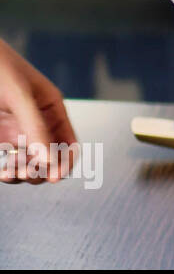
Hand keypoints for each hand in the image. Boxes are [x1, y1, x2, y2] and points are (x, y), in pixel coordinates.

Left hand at [0, 38, 76, 183]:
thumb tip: (48, 160)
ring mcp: (16, 130)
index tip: (55, 177)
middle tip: (27, 174)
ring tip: (11, 172)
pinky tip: (3, 170)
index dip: (65, 161)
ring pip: (28, 162)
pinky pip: (7, 159)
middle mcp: (36, 122)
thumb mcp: (20, 96)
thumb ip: (35, 127)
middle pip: (49, 157)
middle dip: (41, 169)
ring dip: (23, 172)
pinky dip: (6, 169)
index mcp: (52, 109)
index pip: (68, 142)